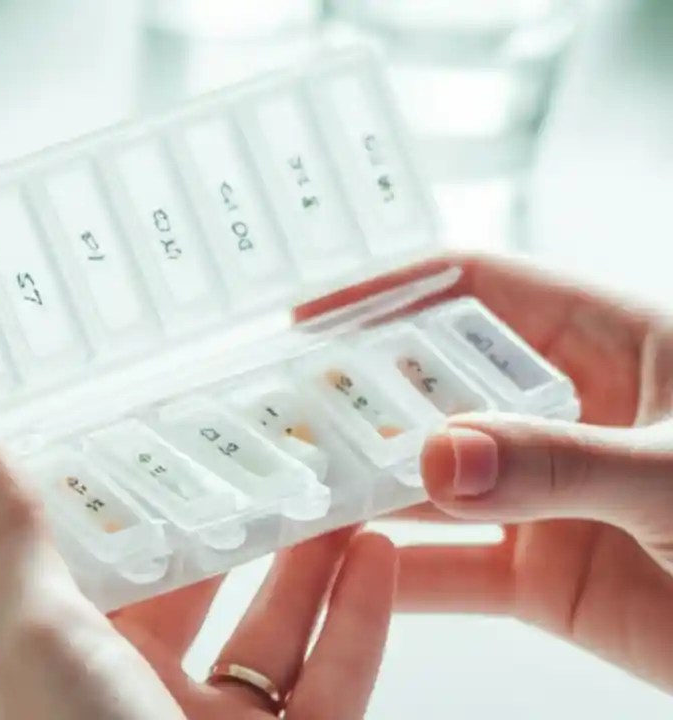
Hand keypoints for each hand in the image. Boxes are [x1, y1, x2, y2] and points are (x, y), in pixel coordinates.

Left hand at [0, 426, 397, 719]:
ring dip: (308, 562)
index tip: (165, 427)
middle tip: (275, 449)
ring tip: (339, 487)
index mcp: (53, 671)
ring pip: (268, 634)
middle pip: (191, 594)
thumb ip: (12, 540)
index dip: (125, 495)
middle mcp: (126, 705)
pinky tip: (374, 560)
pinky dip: (355, 623)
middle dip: (234, 525)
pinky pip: (327, 687)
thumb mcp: (36, 642)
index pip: (88, 562)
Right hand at [296, 253, 672, 691]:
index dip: (392, 291)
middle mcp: (570, 416)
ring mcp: (551, 499)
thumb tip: (437, 456)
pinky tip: (337, 567)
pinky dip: (393, 573)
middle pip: (437, 387)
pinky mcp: (546, 582)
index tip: (309, 318)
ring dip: (362, 487)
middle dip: (357, 398)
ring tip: (286, 486)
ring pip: (432, 484)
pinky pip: (452, 571)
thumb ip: (564, 462)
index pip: (481, 289)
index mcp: (617, 346)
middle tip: (275, 412)